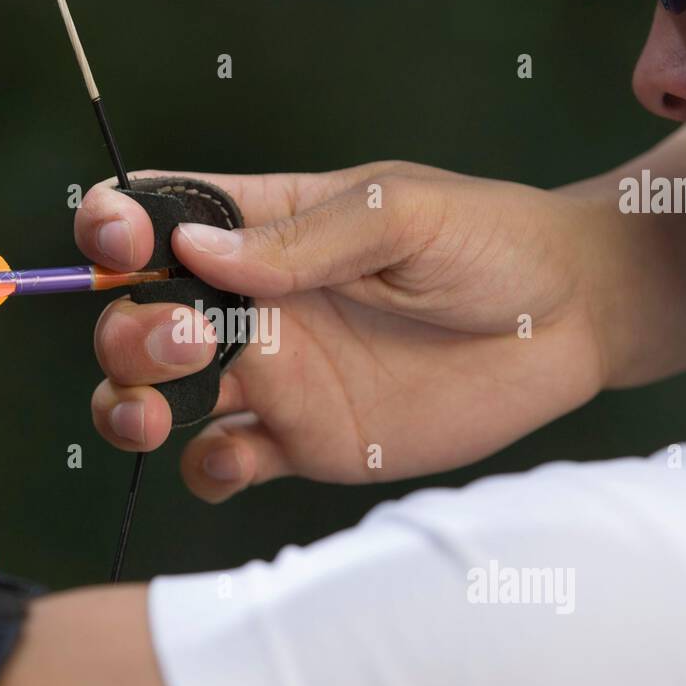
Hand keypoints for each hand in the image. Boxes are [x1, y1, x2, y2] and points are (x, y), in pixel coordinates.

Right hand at [78, 161, 611, 501]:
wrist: (570, 323)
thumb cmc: (491, 243)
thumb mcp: (402, 215)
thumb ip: (303, 238)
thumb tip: (193, 249)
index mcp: (265, 228)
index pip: (157, 219)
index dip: (115, 232)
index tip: (120, 249)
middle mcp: (254, 305)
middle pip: (139, 320)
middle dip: (131, 335)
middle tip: (189, 342)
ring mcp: (277, 378)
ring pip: (161, 398)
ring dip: (133, 405)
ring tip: (157, 415)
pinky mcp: (305, 440)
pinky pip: (223, 463)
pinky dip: (206, 469)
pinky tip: (237, 458)